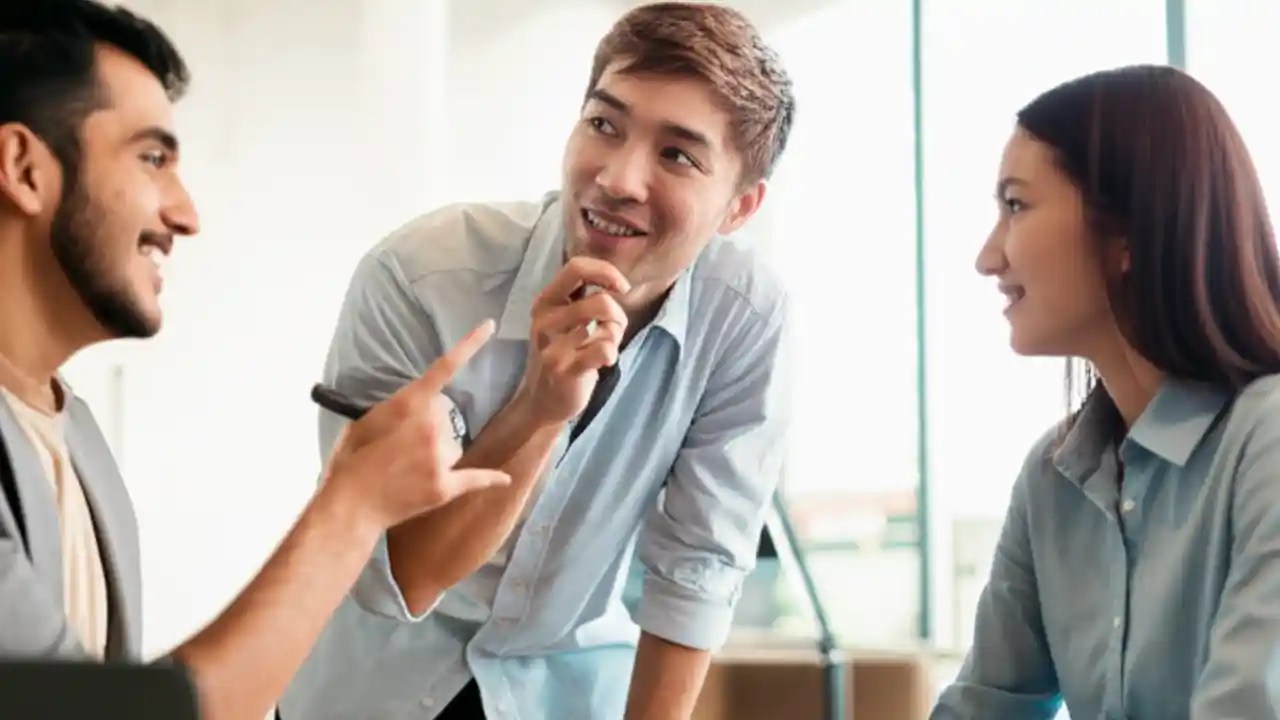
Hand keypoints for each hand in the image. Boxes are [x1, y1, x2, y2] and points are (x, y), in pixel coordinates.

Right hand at [323, 320, 510, 528]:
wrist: (350, 502)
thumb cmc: (352, 460)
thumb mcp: (367, 422)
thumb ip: (398, 410)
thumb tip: (415, 411)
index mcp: (410, 405)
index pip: (444, 368)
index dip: (469, 344)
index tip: (490, 325)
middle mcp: (431, 426)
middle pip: (445, 418)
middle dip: (428, 429)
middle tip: (401, 449)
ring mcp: (441, 457)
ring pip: (454, 447)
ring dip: (439, 454)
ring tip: (409, 470)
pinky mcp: (446, 486)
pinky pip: (475, 478)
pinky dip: (490, 479)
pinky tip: (505, 479)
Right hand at [518, 256, 630, 424]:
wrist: (543, 400)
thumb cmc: (563, 354)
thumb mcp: (567, 320)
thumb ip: (586, 298)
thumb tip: (617, 283)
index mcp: (546, 301)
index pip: (576, 267)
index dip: (606, 272)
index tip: (621, 288)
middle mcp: (544, 319)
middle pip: (600, 300)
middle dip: (618, 315)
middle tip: (612, 330)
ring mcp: (552, 345)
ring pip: (606, 325)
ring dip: (615, 334)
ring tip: (605, 346)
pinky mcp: (564, 368)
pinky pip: (605, 349)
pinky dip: (611, 354)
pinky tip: (602, 362)